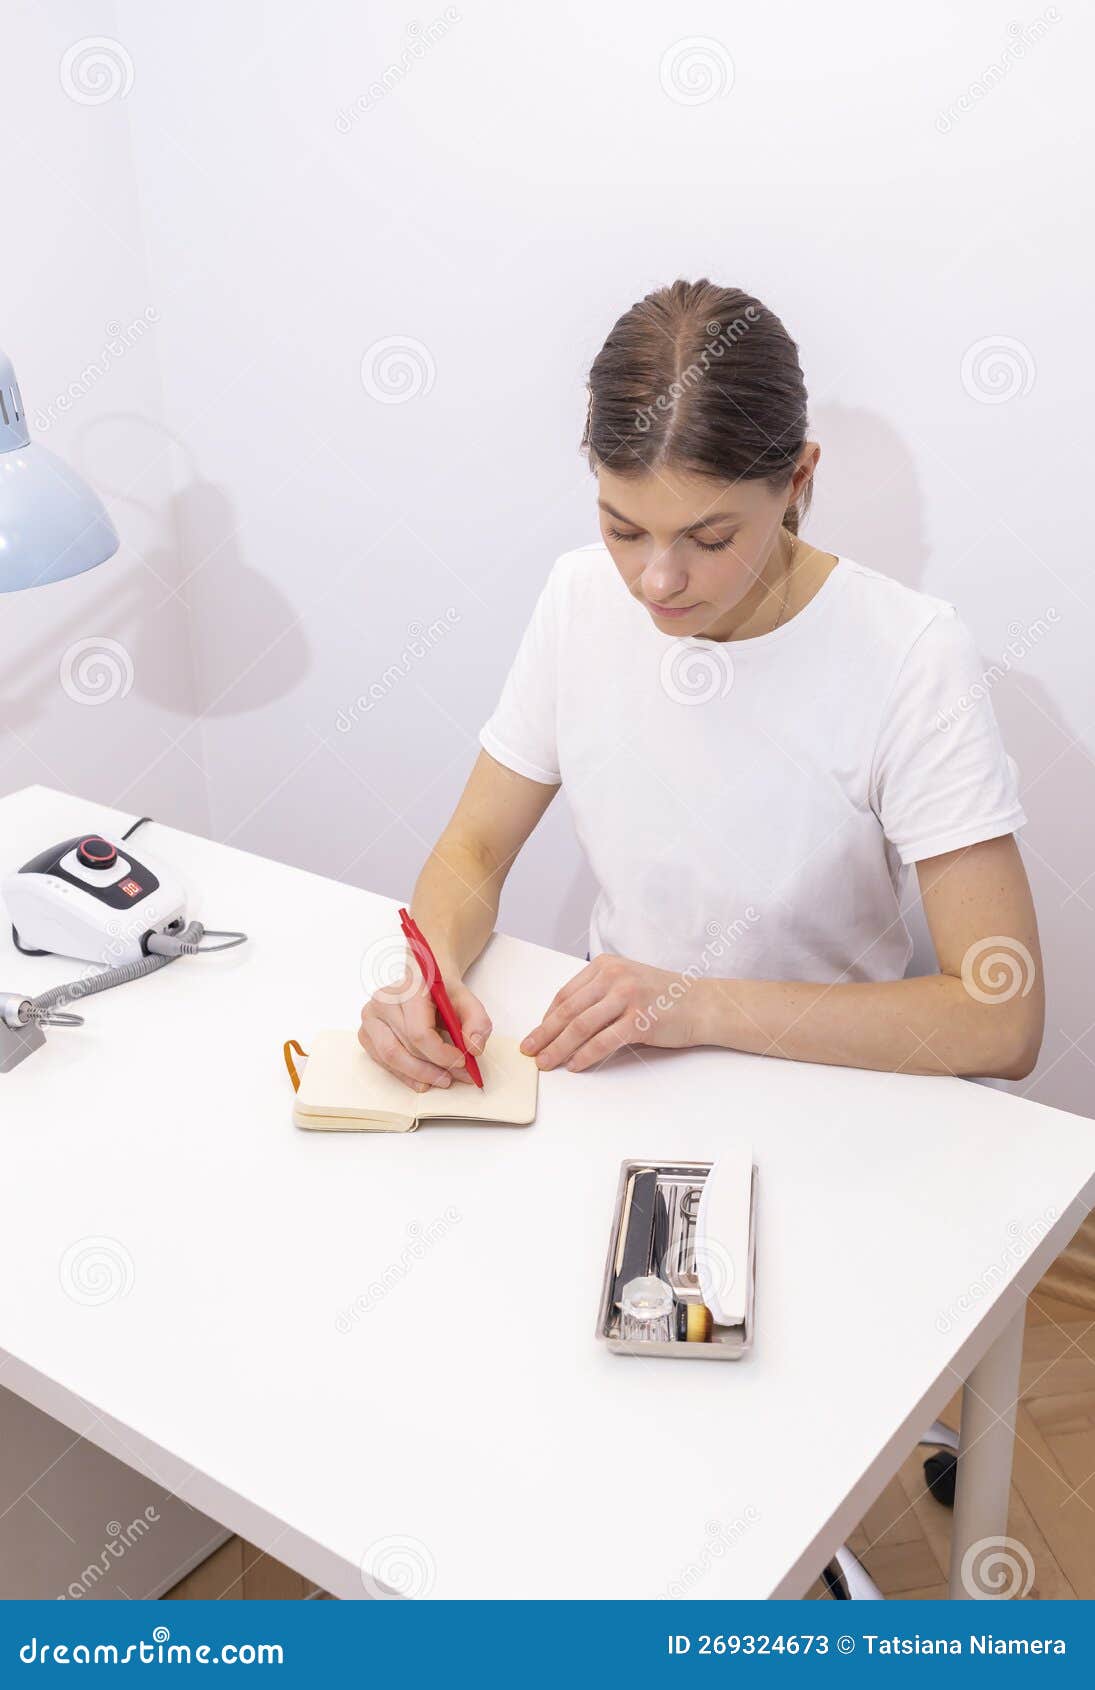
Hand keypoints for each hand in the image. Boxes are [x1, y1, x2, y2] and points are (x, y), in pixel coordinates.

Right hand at [358, 963, 491, 1092]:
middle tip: (456, 1078)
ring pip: (390, 1057)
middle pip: (405, 1047)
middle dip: (433, 1069)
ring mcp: (370, 1017)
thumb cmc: (441, 991)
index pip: (419, 1032)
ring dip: (418, 1075)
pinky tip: (423, 1080)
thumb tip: (474, 1050)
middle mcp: (382, 1001)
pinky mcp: (366, 1033)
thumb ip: (478, 1022)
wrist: (421, 980)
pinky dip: (404, 1074)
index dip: (441, 1054)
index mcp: (407, 988)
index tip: (462, 1061)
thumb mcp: (468, 1001)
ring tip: (442, 1080)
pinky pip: (382, 1061)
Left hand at [520, 953, 706, 1071]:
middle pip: (568, 1010)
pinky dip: (585, 1055)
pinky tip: (574, 1065)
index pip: (566, 994)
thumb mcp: (627, 983)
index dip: (546, 1017)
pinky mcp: (640, 1019)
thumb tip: (565, 1023)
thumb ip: (599, 995)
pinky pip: (604, 1041)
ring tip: (546, 1062)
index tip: (536, 1034)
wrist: (702, 1003)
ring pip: (581, 1026)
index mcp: (607, 966)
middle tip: (529, 1051)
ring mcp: (627, 997)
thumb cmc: (664, 996)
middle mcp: (614, 977)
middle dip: (544, 1034)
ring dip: (558, 1047)